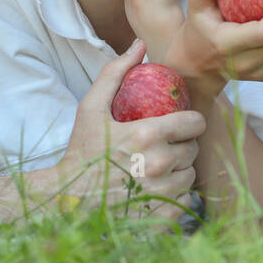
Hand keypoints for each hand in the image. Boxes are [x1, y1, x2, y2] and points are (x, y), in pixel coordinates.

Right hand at [51, 40, 203, 220]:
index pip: (194, 123)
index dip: (190, 123)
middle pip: (193, 150)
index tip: (180, 125)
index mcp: (148, 134)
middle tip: (163, 147)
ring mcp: (163, 193)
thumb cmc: (81, 152)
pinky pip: (184, 201)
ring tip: (158, 169)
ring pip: (190, 176)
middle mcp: (160, 163)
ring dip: (179, 171)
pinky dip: (175, 196)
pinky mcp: (163, 217)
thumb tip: (140, 45)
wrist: (68, 201)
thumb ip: (115, 73)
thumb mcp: (90, 108)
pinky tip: (155, 191)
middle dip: (182, 146)